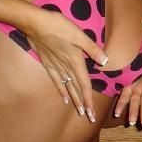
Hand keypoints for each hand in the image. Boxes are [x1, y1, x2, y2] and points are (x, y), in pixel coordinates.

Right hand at [25, 8, 108, 122]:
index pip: (84, 84)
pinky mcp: (47, 63)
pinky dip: (61, 90)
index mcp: (75, 62)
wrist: (35, 24)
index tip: (91, 113)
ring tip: (79, 111)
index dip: (88, 99)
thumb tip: (106, 61)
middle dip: (83, 104)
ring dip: (74, 99)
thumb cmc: (59, 27)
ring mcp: (55, 67)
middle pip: (76, 89)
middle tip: (88, 118)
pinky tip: (64, 97)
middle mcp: (66, 68)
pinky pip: (56, 81)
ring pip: (67, 87)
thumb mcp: (79, 35)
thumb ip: (92, 49)